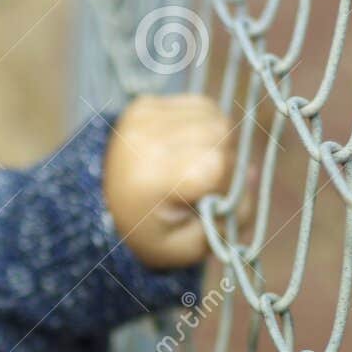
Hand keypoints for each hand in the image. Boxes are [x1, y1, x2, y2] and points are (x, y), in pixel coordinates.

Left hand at [102, 94, 249, 268]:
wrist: (99, 210)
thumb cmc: (149, 233)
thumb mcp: (190, 246)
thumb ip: (231, 219)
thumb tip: (252, 172)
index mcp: (153, 175)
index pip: (219, 164)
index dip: (226, 186)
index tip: (208, 202)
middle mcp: (146, 139)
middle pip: (221, 133)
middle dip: (223, 161)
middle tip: (201, 185)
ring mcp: (143, 117)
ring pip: (214, 116)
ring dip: (216, 142)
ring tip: (192, 167)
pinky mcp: (143, 105)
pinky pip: (197, 106)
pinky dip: (201, 127)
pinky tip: (183, 150)